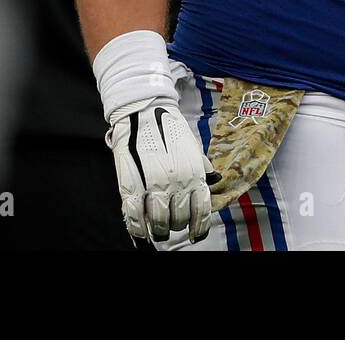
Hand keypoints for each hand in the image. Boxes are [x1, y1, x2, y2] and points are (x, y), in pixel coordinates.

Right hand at [106, 97, 217, 242]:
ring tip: (159, 230)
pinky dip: (139, 229)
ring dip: (160, 230)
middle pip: (179, 219)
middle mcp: (177, 182)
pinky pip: (135, 217)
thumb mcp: (193, 146)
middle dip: (177, 226)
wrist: (144, 111)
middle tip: (172, 225)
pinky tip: (141, 233)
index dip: (199, 226)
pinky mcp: (131, 185)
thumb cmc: (170, 128)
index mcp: (194, 173)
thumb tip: (213, 182)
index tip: (196, 234)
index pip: (201, 210)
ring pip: (159, 222)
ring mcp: (153, 185)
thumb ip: (202, 167)